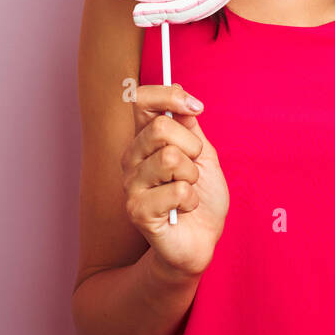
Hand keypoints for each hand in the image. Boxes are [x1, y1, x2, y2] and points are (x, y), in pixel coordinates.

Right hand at [119, 83, 227, 277]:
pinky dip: (192, 200)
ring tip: (189, 191)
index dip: (169, 95)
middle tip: (194, 167)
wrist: (201, 239)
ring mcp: (131, 185)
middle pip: (161, 127)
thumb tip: (184, 100)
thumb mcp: (203, 155)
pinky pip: (178, 191)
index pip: (141, 100)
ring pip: (171, 159)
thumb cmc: (201, 197)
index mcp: (145, 140)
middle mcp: (131, 158)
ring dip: (193, 176)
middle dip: (193, 147)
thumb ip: (191, 127)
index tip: (196, 107)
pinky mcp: (138, 211)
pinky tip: (185, 209)